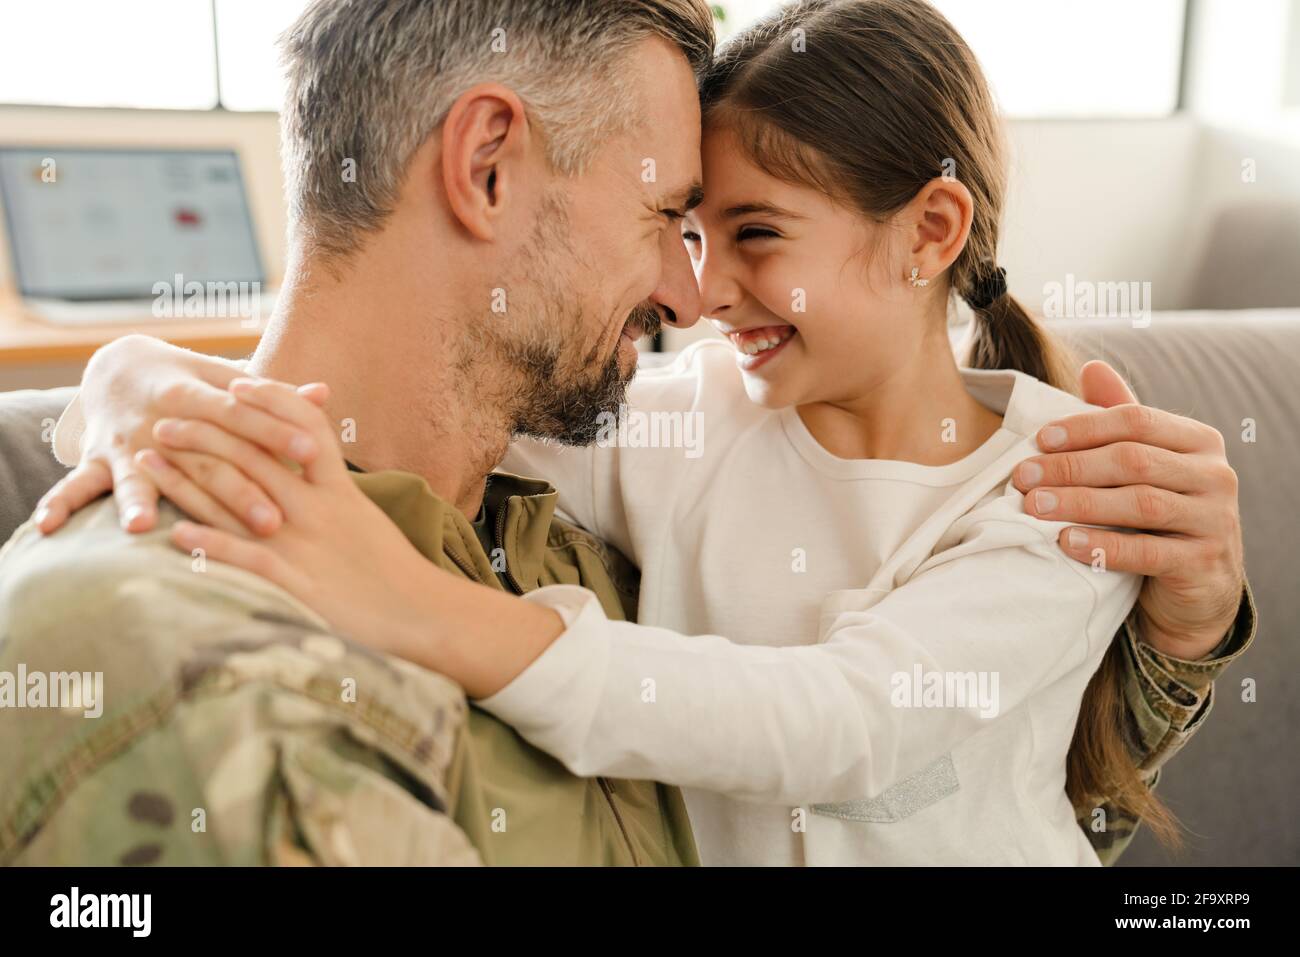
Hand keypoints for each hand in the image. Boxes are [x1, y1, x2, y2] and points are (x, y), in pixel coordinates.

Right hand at [34, 335, 320, 536]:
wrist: (120, 367)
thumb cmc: (193, 382)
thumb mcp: (227, 379)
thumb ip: (273, 395)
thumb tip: (325, 395)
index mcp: (199, 395)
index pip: (243, 415)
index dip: (277, 432)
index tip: (313, 454)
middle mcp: (160, 421)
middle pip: (202, 457)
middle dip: (236, 490)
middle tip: (271, 523)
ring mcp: (126, 443)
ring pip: (137, 473)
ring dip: (139, 499)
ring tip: (142, 525)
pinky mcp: (98, 460)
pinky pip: (77, 485)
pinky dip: (61, 505)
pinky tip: (51, 530)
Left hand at [119, 377, 564, 694]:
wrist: (425, 614)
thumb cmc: (395, 571)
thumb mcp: (366, 517)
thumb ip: (336, 489)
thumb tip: (312, 468)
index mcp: (339, 488)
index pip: (302, 424)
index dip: (265, 399)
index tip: (230, 385)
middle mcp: (319, 508)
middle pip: (254, 453)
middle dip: (203, 432)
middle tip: (163, 420)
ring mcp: (307, 544)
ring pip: (239, 496)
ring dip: (189, 477)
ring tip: (149, 461)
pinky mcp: (301, 584)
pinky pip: (249, 559)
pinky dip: (212, 545)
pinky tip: (178, 536)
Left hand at [1013, 360, 1244, 659]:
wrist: (1199, 589)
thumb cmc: (1160, 518)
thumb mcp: (1144, 465)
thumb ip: (1120, 421)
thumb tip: (1092, 367)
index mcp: (1198, 441)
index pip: (1136, 420)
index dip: (1084, 427)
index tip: (1039, 439)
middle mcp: (1215, 474)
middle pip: (1133, 460)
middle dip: (1071, 466)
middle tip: (1023, 477)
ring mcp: (1215, 519)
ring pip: (1140, 502)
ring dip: (1079, 502)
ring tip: (1034, 506)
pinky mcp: (1204, 563)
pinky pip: (1147, 551)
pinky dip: (1103, 545)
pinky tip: (1065, 542)